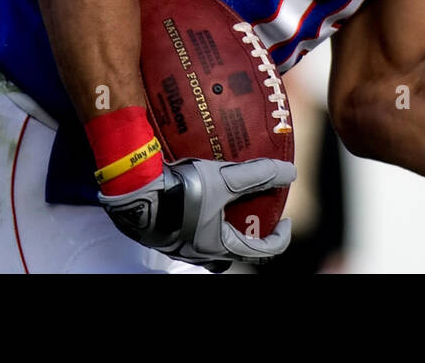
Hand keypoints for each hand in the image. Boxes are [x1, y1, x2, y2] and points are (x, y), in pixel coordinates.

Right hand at [99, 157, 295, 269]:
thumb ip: (258, 176)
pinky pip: (190, 229)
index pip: (262, 253)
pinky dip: (202, 216)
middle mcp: (200, 252)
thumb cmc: (181, 192)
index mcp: (219, 247)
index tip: (285, 221)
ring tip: (228, 201)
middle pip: (235, 251)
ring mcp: (180, 244)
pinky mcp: (164, 231)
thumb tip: (290, 172)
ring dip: (224, 225)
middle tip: (255, 210)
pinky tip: (199, 193)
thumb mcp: (225, 180)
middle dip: (249, 232)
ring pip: (211, 242)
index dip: (280, 238)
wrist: (134, 193)